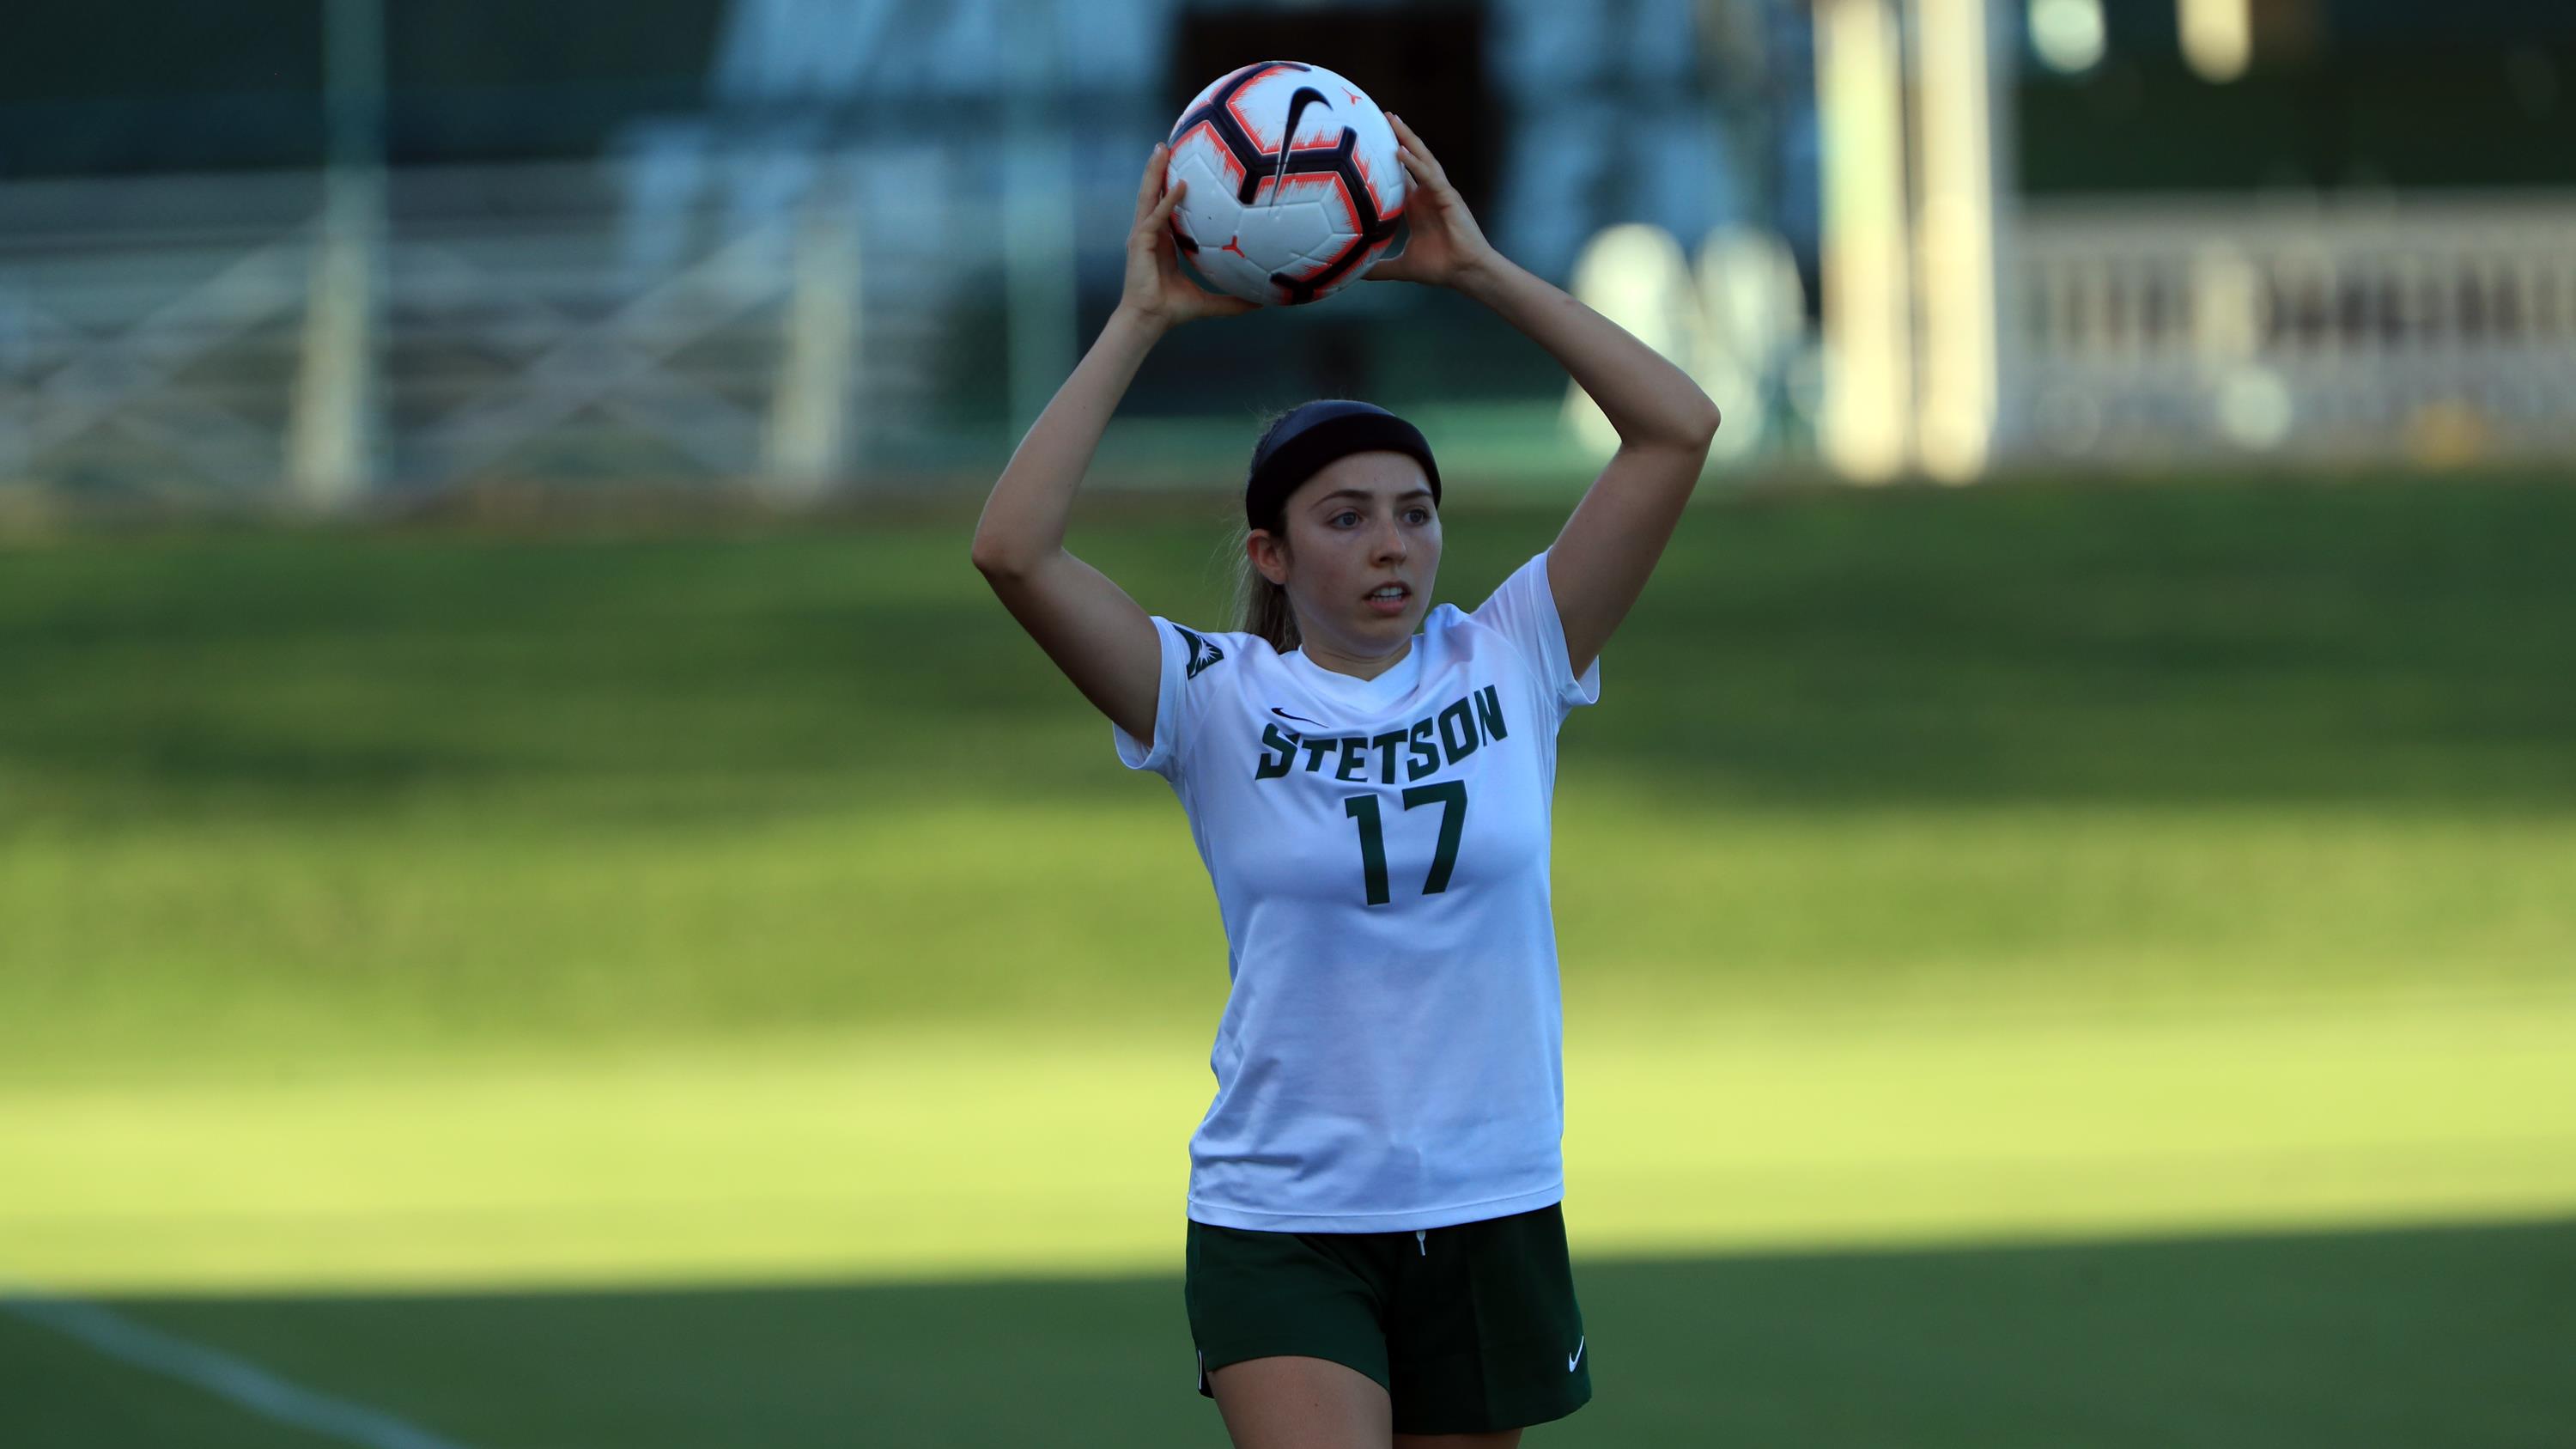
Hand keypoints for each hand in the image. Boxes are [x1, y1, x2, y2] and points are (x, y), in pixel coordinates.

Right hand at [1119, 143, 1257, 330]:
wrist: (1150, 321)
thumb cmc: (1173, 311)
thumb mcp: (1211, 301)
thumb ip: (1234, 299)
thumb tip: (1262, 302)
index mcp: (1161, 242)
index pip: (1164, 206)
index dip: (1169, 186)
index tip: (1181, 166)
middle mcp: (1149, 234)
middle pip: (1153, 193)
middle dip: (1158, 169)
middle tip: (1167, 144)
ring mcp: (1142, 236)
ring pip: (1148, 196)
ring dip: (1155, 172)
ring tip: (1162, 148)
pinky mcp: (1139, 243)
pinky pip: (1156, 216)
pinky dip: (1167, 200)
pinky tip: (1180, 184)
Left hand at [1365, 113, 1500, 290]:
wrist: (1464, 273)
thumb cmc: (1439, 267)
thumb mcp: (1401, 266)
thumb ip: (1379, 268)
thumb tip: (1355, 273)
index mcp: (1416, 205)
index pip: (1400, 174)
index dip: (1387, 157)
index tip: (1370, 141)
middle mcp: (1427, 194)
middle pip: (1411, 158)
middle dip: (1398, 137)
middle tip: (1382, 116)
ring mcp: (1439, 193)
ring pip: (1422, 159)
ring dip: (1408, 139)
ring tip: (1392, 120)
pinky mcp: (1448, 197)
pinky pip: (1430, 176)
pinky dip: (1416, 163)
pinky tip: (1401, 151)